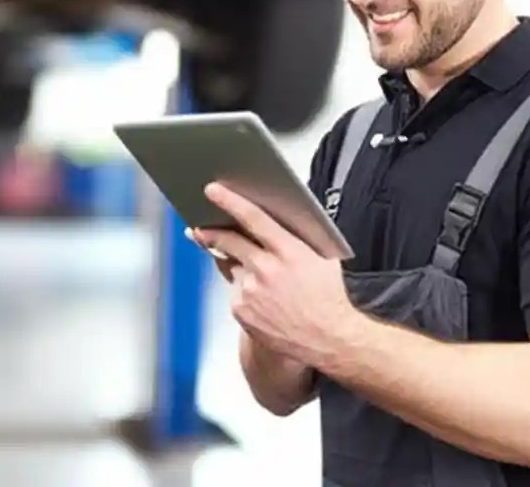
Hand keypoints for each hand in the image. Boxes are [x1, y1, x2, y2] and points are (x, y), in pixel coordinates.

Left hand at [189, 182, 358, 367]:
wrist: (329, 339)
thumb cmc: (330, 298)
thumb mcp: (322, 258)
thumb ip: (296, 239)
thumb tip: (272, 222)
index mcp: (290, 252)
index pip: (253, 218)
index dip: (230, 201)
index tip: (213, 190)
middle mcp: (267, 270)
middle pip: (229, 241)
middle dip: (211, 231)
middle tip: (199, 225)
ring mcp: (251, 292)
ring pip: (231, 267)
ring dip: (236, 264)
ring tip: (258, 275)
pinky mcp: (241, 311)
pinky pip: (235, 291)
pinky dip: (243, 289)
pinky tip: (262, 298)